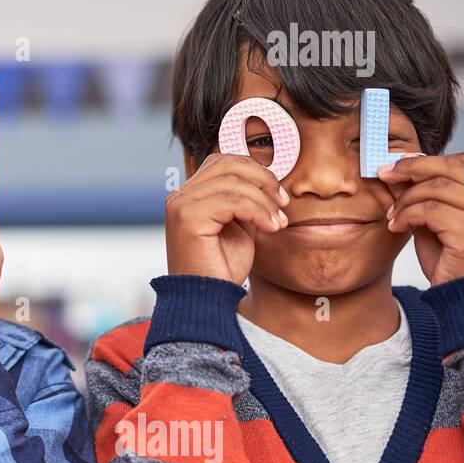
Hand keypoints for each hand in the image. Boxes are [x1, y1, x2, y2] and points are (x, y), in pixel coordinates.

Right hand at [164, 153, 288, 284]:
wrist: (206, 300)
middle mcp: (179, 196)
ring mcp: (180, 205)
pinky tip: (270, 227)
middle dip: (263, 180)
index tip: (279, 197)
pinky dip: (258, 211)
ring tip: (278, 223)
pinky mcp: (187, 217)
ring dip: (264, 201)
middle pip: (228, 164)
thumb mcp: (239, 227)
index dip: (256, 171)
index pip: (223, 162)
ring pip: (233, 183)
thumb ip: (245, 201)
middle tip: (283, 204)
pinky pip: (232, 201)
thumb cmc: (221, 269)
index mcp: (189, 195)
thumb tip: (268, 179)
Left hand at [379, 152, 463, 285]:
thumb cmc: (452, 260)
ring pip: (435, 188)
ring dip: (405, 200)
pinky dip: (407, 216)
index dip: (426, 160)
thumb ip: (424, 195)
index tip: (396, 166)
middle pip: (449, 167)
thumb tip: (395, 169)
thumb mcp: (436, 220)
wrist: (463, 297)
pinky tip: (398, 227)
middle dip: (411, 170)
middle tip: (384, 175)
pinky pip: (429, 210)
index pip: (462, 161)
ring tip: (393, 215)